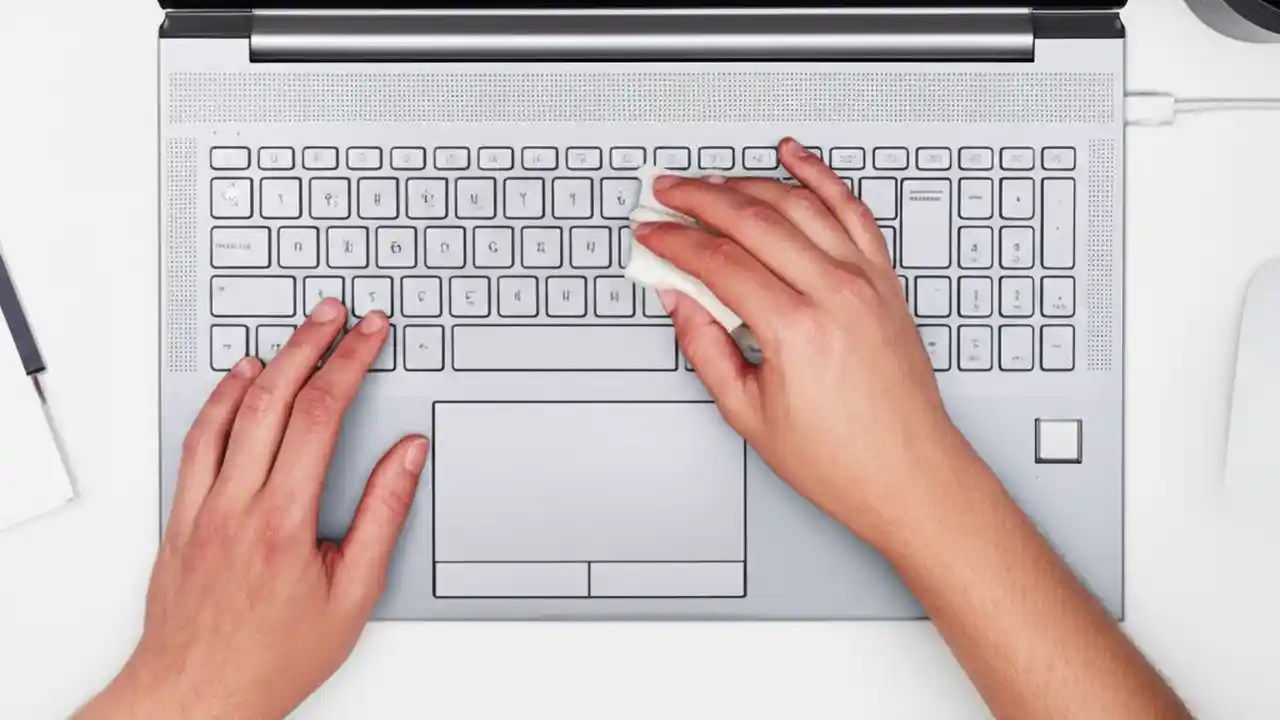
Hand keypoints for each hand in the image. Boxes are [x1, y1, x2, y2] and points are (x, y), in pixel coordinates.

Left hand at [81, 299, 426, 719]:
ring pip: (230, 411)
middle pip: (275, 397)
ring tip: (295, 333)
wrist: (197, 694)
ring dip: (267, 363)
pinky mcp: (181, 516)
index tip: (370, 334)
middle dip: (311, 344)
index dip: (350, 363)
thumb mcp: (353, 594)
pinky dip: (220, 401)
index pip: (321, 414)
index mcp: (285, 518)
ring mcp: (202, 505)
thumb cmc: (274, 656)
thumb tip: (406, 457)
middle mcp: (237, 503)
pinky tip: (237, 383)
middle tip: (336, 312)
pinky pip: (197, 440)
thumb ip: (383, 516)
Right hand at [636, 138, 984, 548]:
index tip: (652, 233)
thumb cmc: (842, 459)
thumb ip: (706, 348)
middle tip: (668, 192)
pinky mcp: (886, 280)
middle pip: (754, 219)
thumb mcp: (749, 414)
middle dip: (700, 198)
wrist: (911, 475)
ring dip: (748, 183)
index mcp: (797, 330)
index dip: (676, 241)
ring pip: (799, 204)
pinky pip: (852, 210)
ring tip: (713, 180)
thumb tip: (680, 300)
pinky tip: (796, 158)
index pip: (719, 262)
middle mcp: (836, 294)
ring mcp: (867, 281)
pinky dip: (821, 177)